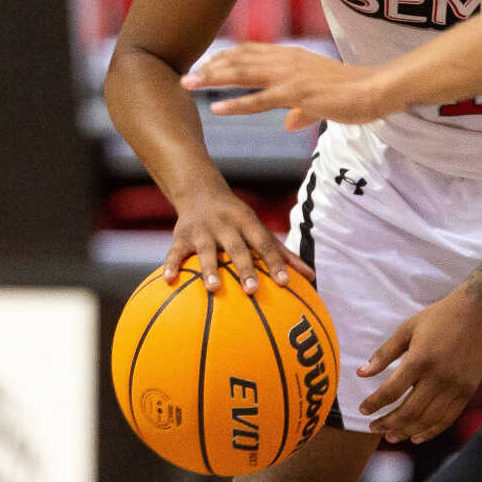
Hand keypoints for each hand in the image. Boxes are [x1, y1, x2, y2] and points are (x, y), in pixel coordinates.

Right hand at [165, 186, 313, 293]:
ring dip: (209, 269)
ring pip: (206, 251)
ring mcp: (203, 231)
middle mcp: (227, 225)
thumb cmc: (238, 220)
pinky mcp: (181, 237)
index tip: (285, 282)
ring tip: (213, 289)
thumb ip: (284, 254)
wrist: (201, 192)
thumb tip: (312, 278)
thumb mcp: (260, 230)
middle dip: (245, 268)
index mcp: (249, 224)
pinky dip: (172, 265)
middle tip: (252, 290)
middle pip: (238, 247)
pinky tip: (169, 281)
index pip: (265, 244)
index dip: (276, 262)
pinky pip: (175, 252)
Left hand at [181, 43, 392, 130]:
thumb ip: (302, 110)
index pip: (252, 52)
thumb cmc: (355, 93)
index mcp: (293, 58)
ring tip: (190, 85)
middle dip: (211, 67)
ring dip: (214, 80)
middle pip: (241, 60)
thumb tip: (289, 123)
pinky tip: (216, 108)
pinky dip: (236, 104)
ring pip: (244, 74)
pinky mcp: (298, 94)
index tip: (206, 65)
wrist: (377, 90)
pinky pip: (260, 100)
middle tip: (186, 76)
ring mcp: (291, 77)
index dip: (226, 57)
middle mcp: (288, 61)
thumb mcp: (323, 100)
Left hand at [357, 290, 481, 444]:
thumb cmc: (440, 317)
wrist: (479, 311)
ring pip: (427, 420)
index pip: (391, 391)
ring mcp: (455, 386)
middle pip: (408, 411)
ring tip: (391, 436)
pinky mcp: (467, 391)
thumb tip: (360, 374)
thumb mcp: (408, 328)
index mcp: (420, 359)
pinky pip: (447, 419)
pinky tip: (416, 436)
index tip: (363, 410)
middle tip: (373, 428)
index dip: (374, 404)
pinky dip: (430, 431)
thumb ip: (384, 353)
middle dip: (387, 424)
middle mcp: (438, 376)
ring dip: (406, 432)